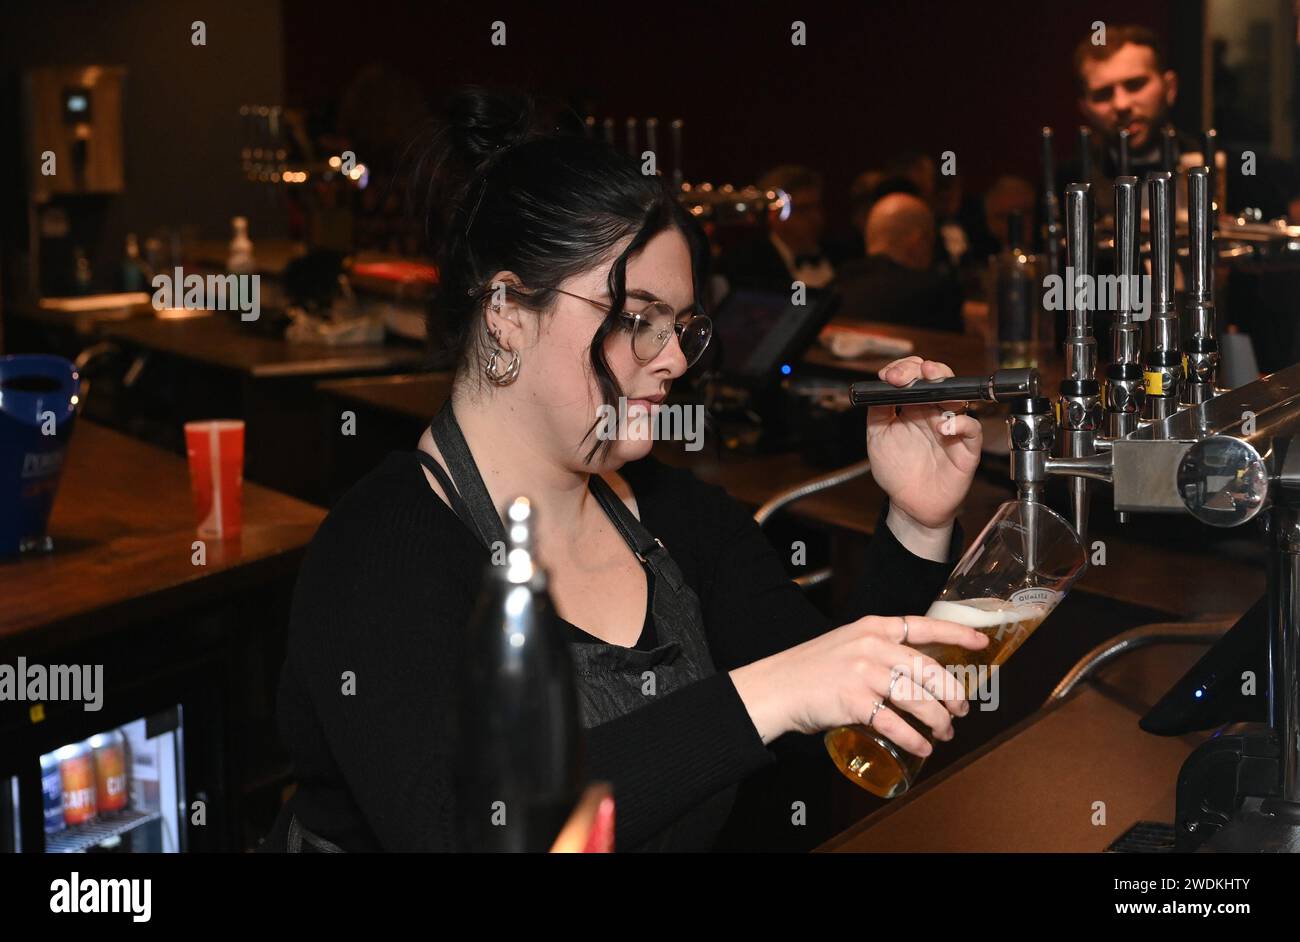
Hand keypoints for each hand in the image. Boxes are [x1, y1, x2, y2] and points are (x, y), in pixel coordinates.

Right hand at [730, 614, 989, 754]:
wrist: (776, 686)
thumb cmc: (811, 669)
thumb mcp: (848, 644)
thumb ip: (879, 651)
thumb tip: (916, 673)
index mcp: (874, 627)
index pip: (924, 626)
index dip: (957, 634)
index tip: (982, 642)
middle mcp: (872, 646)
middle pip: (929, 670)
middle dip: (953, 693)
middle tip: (961, 709)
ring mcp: (863, 673)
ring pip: (918, 699)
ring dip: (939, 720)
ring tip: (945, 733)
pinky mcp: (853, 701)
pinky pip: (895, 724)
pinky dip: (914, 739)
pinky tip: (922, 748)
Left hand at [867, 357, 981, 528]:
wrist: (910, 503)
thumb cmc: (896, 471)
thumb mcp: (878, 437)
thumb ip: (878, 412)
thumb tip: (878, 388)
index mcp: (914, 407)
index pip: (914, 377)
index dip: (904, 369)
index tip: (889, 375)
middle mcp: (934, 413)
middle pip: (939, 380)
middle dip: (927, 370)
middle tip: (913, 373)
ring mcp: (952, 428)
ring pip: (958, 397)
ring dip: (946, 386)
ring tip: (931, 382)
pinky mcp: (966, 448)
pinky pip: (972, 429)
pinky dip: (962, 424)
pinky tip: (944, 428)